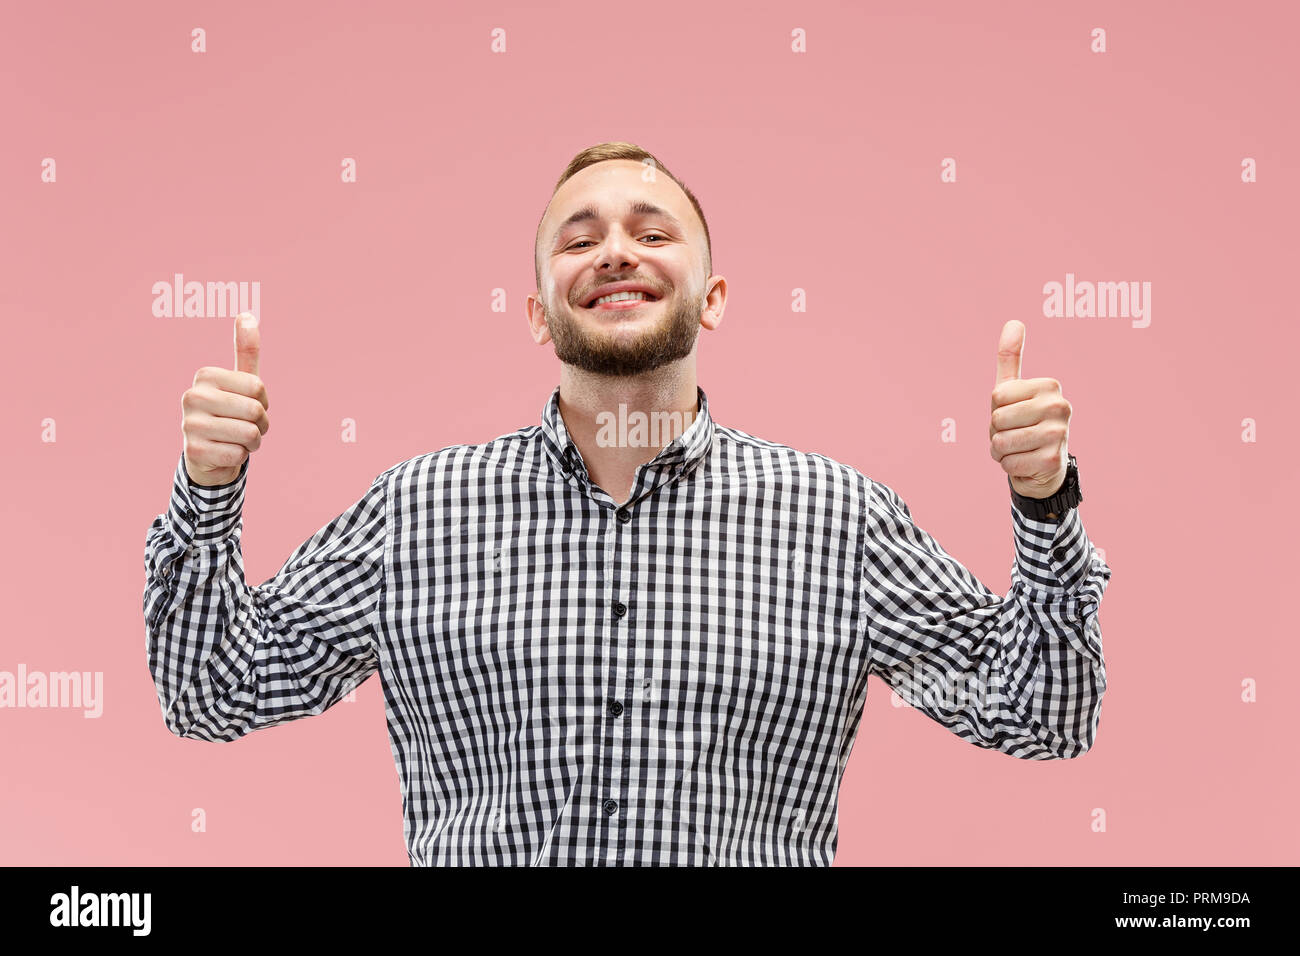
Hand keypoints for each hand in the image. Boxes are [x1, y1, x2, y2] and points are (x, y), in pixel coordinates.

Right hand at [181, 312, 270, 486]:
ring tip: (237, 439)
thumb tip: (247, 314)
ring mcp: (189, 424)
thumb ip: (245, 351)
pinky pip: (238, 455)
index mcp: (205, 375)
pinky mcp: (193, 451)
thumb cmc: (231, 413)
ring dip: (253, 442)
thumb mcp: (241, 382)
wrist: (209, 454)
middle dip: (261, 424)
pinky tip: (226, 453)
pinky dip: (240, 457)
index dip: (263, 402)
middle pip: (255, 410)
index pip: (258, 387)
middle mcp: (192, 396)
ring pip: (249, 433)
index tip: (248, 406)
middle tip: (247, 426)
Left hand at [989, 320, 1069, 498]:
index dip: (996, 409)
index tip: (1013, 415)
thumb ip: (1011, 357)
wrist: (1043, 466)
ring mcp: (1059, 434)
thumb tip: (1014, 322)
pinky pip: (1008, 463)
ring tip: (1019, 448)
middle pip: (997, 419)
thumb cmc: (1023, 423)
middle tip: (1015, 434)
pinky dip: (1009, 466)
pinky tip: (1025, 463)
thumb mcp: (1013, 390)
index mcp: (1050, 386)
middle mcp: (1060, 407)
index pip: (997, 396)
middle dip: (996, 431)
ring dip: (1001, 450)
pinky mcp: (1052, 460)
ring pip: (1000, 441)